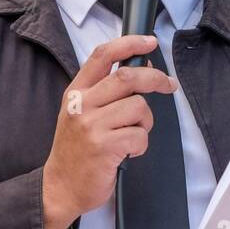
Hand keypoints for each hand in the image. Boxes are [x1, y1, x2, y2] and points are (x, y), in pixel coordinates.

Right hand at [42, 34, 178, 223]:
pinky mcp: (104, 146)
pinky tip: (127, 152)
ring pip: (138, 107)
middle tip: (168, 85)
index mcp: (76, 91)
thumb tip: (142, 69)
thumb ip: (105, 92)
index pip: (102, 55)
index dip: (129, 43)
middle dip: (155, 78)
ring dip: (145, 122)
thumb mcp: (81, 113)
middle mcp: (82, 104)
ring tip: (132, 134)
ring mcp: (92, 125)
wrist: (61, 187)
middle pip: (127, 76)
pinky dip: (141, 144)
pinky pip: (140, 135)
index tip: (150, 41)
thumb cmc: (77, 150)